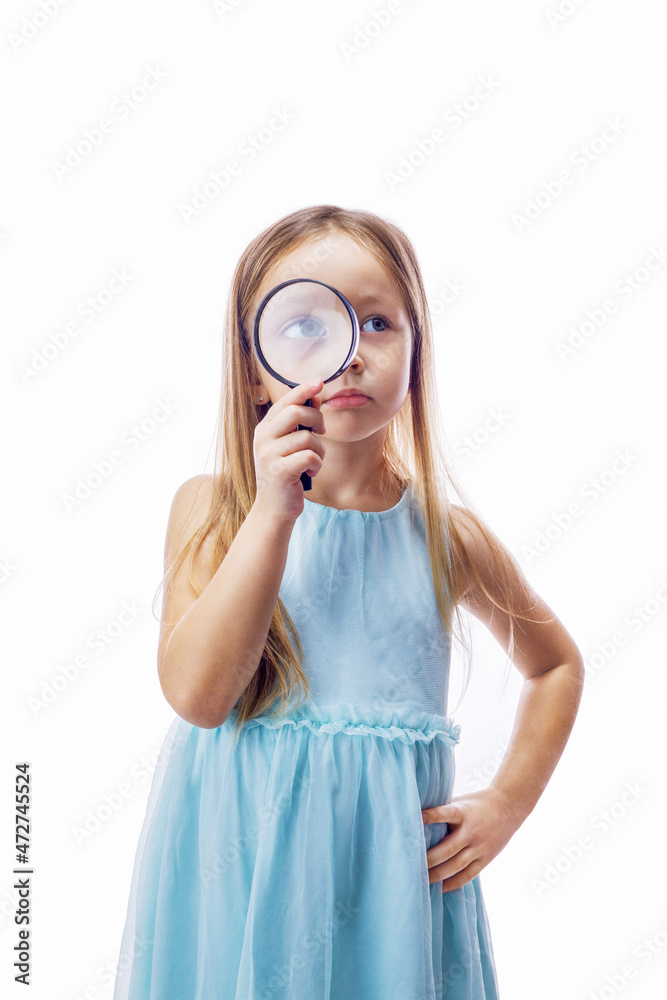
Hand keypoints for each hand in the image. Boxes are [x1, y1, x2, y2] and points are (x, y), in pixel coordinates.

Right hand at [252, 379, 325, 523]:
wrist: (274, 507)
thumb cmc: (286, 473)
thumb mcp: (290, 445)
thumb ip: (300, 421)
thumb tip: (315, 394)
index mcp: (265, 428)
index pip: (285, 401)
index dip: (303, 390)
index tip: (319, 382)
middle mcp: (263, 438)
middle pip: (297, 413)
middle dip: (317, 419)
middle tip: (322, 431)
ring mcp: (268, 454)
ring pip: (308, 438)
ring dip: (319, 451)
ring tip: (313, 462)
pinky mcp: (279, 471)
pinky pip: (310, 456)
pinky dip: (317, 465)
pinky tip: (310, 473)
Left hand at [421, 786, 522, 892]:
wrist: (509, 807)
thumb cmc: (477, 803)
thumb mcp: (461, 800)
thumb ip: (444, 809)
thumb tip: (417, 814)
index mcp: (463, 812)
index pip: (446, 813)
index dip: (432, 816)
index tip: (417, 818)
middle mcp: (470, 831)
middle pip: (447, 849)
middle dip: (429, 859)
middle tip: (411, 866)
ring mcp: (479, 847)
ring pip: (456, 866)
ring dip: (438, 875)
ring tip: (422, 881)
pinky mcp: (485, 858)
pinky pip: (468, 875)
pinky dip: (454, 883)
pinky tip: (441, 888)